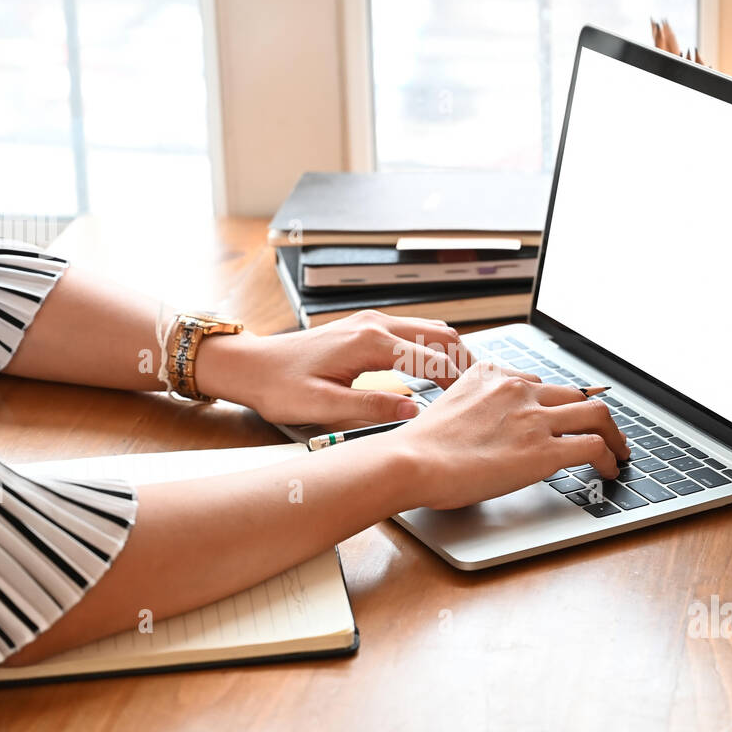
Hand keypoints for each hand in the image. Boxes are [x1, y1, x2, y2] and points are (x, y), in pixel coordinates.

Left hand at [197, 310, 473, 425]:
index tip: (473, 403)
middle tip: (480, 392)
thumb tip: (413, 409)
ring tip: (463, 384)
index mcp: (369, 343)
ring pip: (430, 328)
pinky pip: (413, 330)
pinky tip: (435, 371)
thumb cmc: (279, 386)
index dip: (458, 381)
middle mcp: (375, 324)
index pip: (433, 357)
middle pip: (441, 334)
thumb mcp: (322, 407)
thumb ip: (371, 407)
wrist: (251, 366)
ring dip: (451, 352)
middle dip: (465, 362)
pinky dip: (433, 347)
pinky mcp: (365, 327)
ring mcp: (371, 322)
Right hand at [375, 361, 629, 509]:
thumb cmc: (421, 446)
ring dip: (614, 434)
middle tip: (605, 430)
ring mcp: (533, 418)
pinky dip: (608, 457)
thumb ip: (478, 407)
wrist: (412, 462)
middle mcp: (517, 390)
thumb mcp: (451, 407)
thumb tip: (494, 429)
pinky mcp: (543, 450)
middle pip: (575, 394)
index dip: (559, 404)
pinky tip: (609, 468)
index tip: (566, 415)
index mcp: (493, 375)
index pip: (541, 384)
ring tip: (619, 450)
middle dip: (595, 413)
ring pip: (595, 414)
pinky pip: (592, 447)